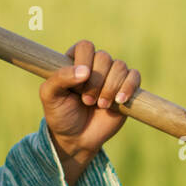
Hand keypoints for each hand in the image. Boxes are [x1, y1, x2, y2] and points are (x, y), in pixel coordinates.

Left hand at [39, 39, 140, 166]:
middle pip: (104, 57)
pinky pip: (135, 76)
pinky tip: (119, 101)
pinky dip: (128, 87)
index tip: (78, 84)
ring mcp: (112, 75)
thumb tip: (85, 71)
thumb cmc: (61, 114)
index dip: (84, 62)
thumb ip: (60, 78)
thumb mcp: (50, 96)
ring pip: (120, 66)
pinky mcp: (126, 87)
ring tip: (100, 105)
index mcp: (75, 61)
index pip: (85, 47)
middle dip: (96, 82)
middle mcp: (95, 64)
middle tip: (87, 101)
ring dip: (110, 88)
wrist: (77, 138)